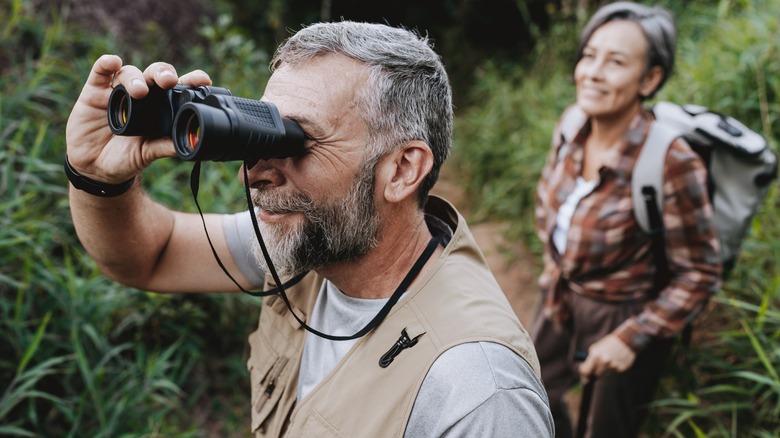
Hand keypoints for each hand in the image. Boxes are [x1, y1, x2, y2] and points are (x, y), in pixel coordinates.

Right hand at [65, 55, 211, 183]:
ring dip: (135, 78)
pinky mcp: (94, 92)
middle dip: (164, 73)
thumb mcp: (147, 154)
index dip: (191, 80)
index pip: (178, 88)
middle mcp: (142, 95)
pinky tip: (113, 62)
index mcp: (160, 107)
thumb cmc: (126, 158)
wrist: (95, 168)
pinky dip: (106, 63)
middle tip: (169, 81)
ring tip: (139, 92)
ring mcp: (118, 92)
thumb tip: (190, 145)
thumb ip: (164, 147)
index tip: (203, 80)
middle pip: (155, 74)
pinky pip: (100, 72)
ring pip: (130, 73)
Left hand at [578, 334, 635, 380]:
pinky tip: (617, 359)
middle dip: (596, 372)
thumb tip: (585, 375)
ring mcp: (614, 365)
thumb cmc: (607, 345)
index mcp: (595, 355)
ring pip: (607, 373)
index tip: (586, 375)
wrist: (625, 339)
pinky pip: (615, 371)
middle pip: (596, 375)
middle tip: (599, 367)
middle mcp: (604, 361)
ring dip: (607, 369)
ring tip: (610, 359)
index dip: (585, 374)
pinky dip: (615, 367)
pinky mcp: (622, 368)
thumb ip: (590, 361)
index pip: (586, 371)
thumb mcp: (596, 349)